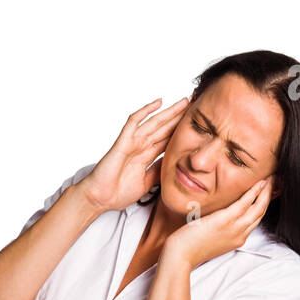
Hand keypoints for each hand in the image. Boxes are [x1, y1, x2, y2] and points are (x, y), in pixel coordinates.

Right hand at [76, 97, 189, 212]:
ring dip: (169, 111)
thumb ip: (159, 170)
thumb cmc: (118, 192)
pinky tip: (158, 102)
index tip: (199, 123)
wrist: (100, 199)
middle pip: (165, 127)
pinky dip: (145, 111)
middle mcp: (141, 146)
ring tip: (185, 101)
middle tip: (197, 105)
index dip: (183, 130)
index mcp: (147, 156)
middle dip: (180, 117)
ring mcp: (132, 142)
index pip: (169, 139)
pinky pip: (134, 122)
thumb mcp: (148, 182)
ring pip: (154, 122)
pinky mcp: (123, 142)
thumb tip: (177, 162)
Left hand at [163, 178, 272, 268]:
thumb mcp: (210, 238)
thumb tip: (217, 217)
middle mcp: (240, 234)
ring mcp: (234, 228)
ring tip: (270, 178)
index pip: (255, 220)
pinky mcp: (226, 220)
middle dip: (269, 196)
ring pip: (258, 207)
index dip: (263, 205)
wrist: (180, 255)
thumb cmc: (189, 247)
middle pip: (261, 213)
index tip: (266, 193)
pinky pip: (245, 203)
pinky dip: (254, 192)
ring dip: (266, 191)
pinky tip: (259, 182)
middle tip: (274, 181)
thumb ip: (219, 228)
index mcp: (237, 239)